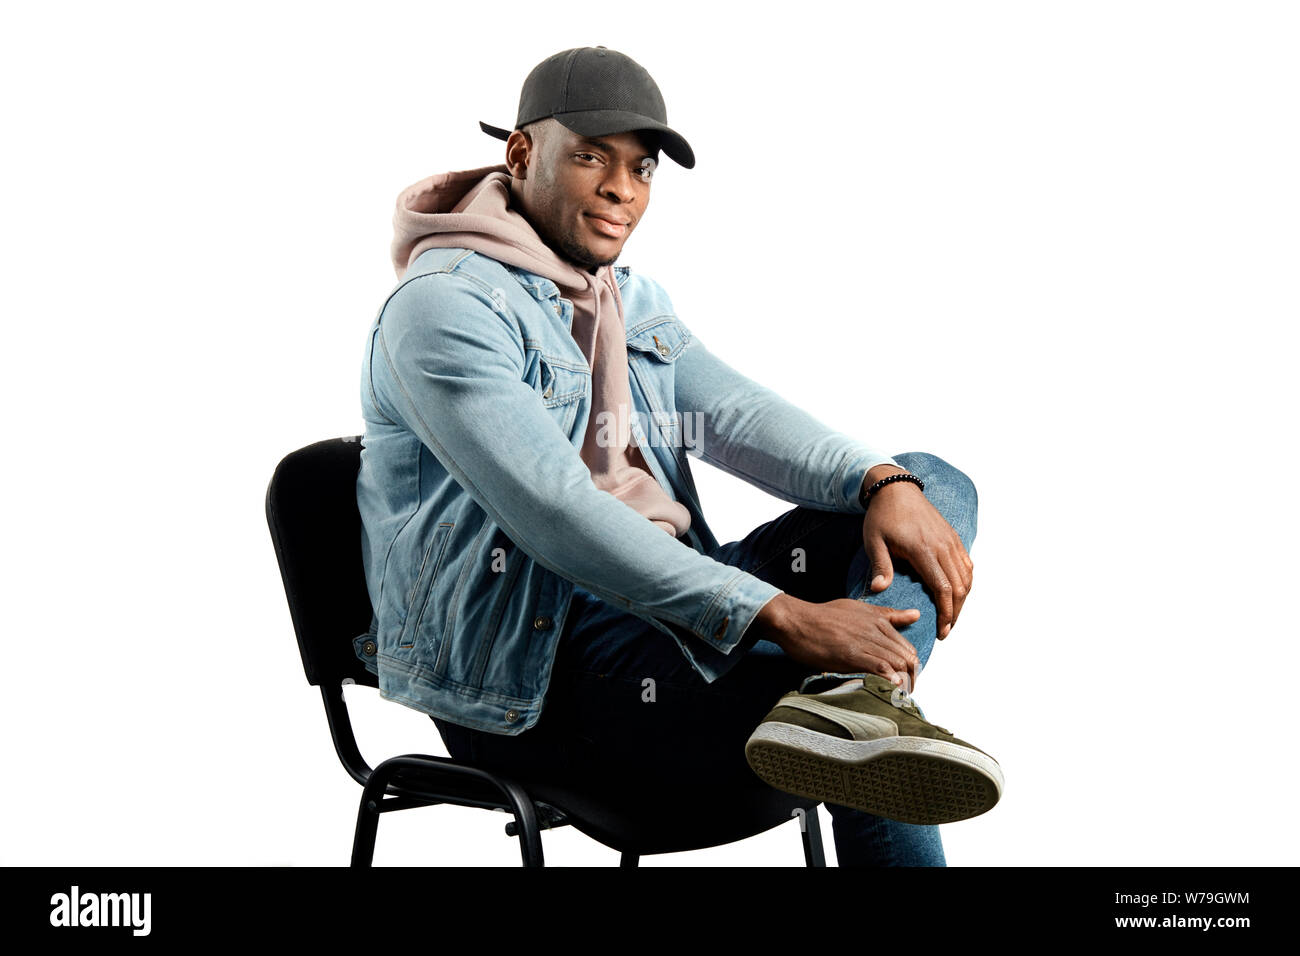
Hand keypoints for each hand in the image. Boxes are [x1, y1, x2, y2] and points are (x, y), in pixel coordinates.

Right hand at [754, 593, 919, 688]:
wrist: (796, 620)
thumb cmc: (823, 616)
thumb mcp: (860, 608)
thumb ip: (889, 614)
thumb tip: (916, 614)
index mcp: (879, 621)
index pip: (908, 648)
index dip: (910, 668)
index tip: (906, 681)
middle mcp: (875, 630)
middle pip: (906, 658)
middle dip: (910, 679)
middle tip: (905, 694)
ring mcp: (863, 642)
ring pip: (896, 663)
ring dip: (902, 683)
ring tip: (899, 697)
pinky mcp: (850, 654)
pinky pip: (878, 666)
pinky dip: (888, 678)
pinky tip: (891, 686)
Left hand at [862, 469, 972, 639]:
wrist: (896, 488)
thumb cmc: (882, 515)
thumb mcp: (874, 541)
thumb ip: (880, 566)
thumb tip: (878, 590)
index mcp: (923, 550)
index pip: (943, 588)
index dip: (946, 613)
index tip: (941, 631)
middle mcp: (942, 546)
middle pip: (959, 587)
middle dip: (955, 613)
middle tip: (946, 630)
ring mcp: (950, 540)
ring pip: (967, 577)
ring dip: (962, 599)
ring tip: (951, 616)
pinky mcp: (953, 537)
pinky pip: (967, 563)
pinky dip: (966, 582)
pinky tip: (957, 593)